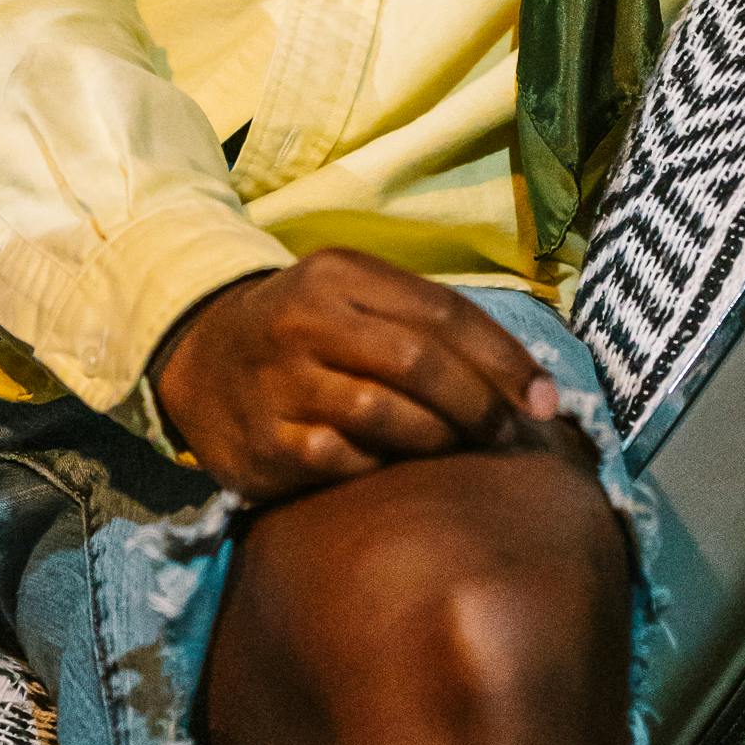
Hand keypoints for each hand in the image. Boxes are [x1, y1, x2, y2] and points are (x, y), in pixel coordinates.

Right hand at [149, 248, 563, 498]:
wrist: (198, 355)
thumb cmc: (305, 328)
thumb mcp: (351, 294)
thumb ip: (423, 323)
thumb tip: (523, 380)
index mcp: (340, 275)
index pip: (441, 314)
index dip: (503, 360)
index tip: (546, 401)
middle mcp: (307, 322)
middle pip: (417, 363)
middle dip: (479, 405)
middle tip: (512, 436)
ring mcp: (281, 385)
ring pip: (382, 416)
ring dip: (438, 440)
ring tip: (460, 452)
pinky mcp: (264, 445)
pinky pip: (341, 463)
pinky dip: (379, 467)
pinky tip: (392, 469)